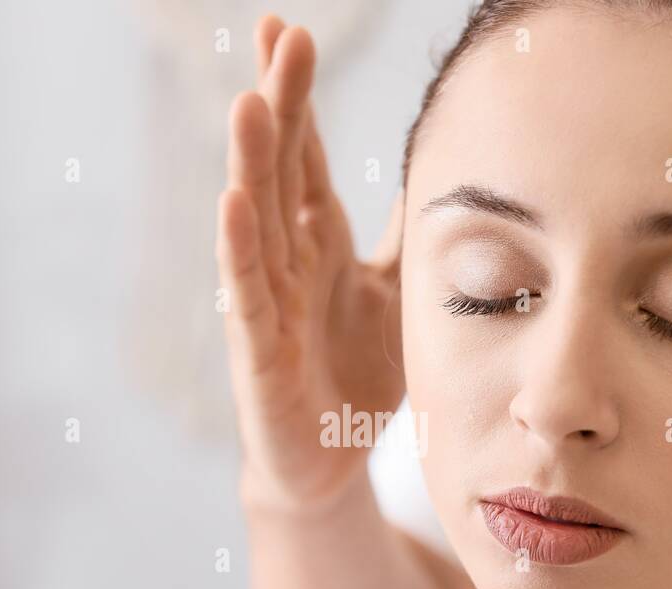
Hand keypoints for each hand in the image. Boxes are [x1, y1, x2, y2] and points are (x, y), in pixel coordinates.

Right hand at [216, 15, 404, 511]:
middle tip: (279, 35)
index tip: (289, 30)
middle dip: (278, 105)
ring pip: (255, 224)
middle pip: (278, 171)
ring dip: (250, 164)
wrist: (330, 462)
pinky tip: (232, 204)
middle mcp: (287, 263)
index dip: (297, 96)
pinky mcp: (258, 356)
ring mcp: (266, 305)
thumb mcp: (397, 295)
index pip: (304, 156)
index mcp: (321, 243)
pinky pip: (246, 298)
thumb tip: (438, 176)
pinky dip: (238, 252)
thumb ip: (406, 238)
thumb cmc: (355, 375)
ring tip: (247, 102)